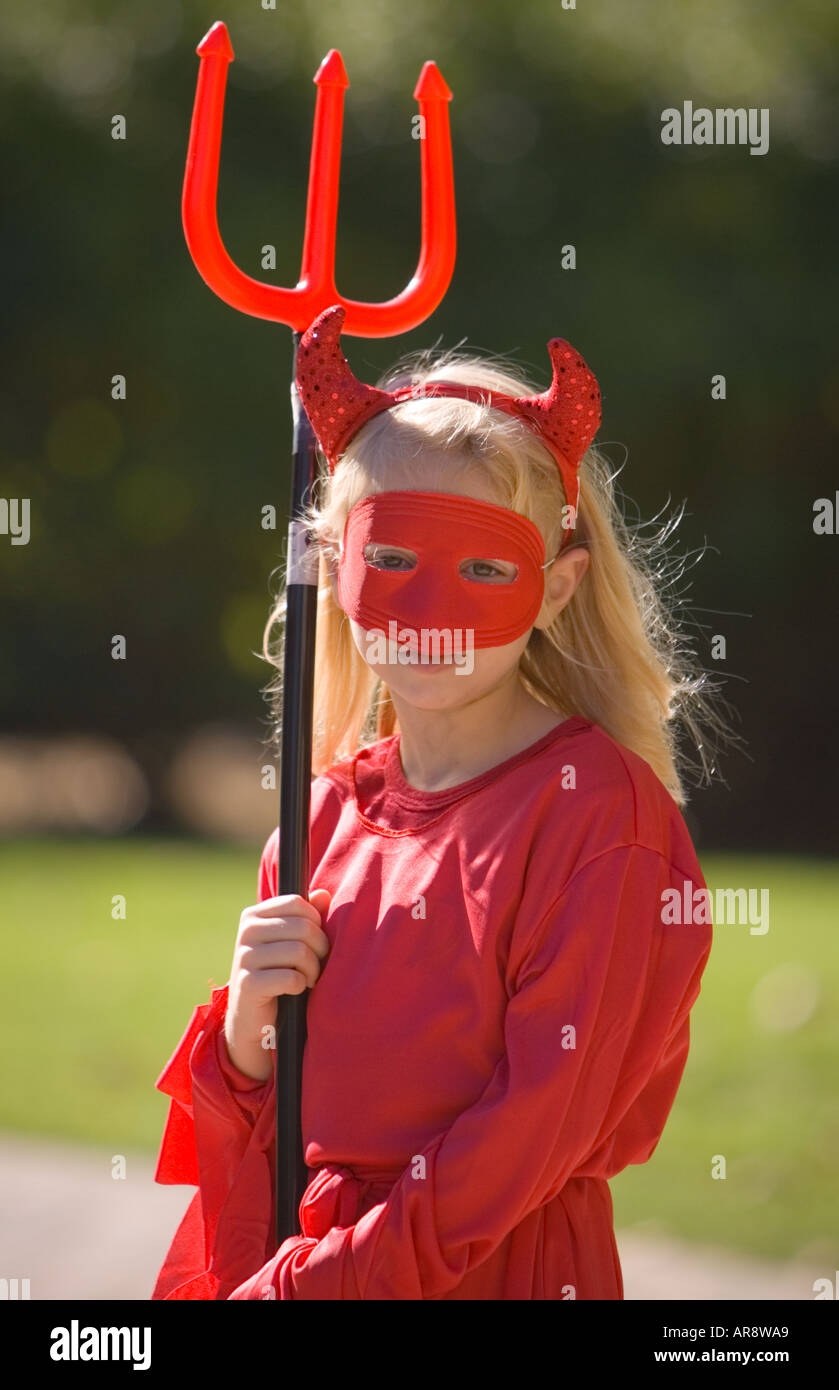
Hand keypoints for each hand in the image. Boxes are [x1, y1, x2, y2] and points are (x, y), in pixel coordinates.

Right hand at [224, 889, 331, 1080]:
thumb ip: (307, 917)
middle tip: (315, 965)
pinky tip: (295, 990)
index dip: (316, 923)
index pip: (297, 903)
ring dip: (312, 971)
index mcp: (254, 915)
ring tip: (308, 979)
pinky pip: (291, 977)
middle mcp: (246, 931)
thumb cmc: (278, 974)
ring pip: (299, 952)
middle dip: (319, 949)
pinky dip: (300, 985)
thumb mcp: (292, 942)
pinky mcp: (248, 984)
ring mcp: (244, 957)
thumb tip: (322, 895)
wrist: (253, 1018)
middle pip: (303, 927)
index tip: (314, 942)